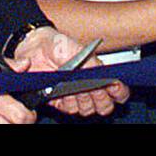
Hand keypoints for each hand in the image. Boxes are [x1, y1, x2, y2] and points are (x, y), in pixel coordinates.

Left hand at [14, 27, 128, 117]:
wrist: (36, 47)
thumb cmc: (59, 45)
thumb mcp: (80, 50)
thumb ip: (94, 64)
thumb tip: (105, 76)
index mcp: (97, 74)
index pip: (117, 89)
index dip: (119, 91)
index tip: (115, 86)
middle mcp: (88, 87)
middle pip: (104, 104)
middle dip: (100, 98)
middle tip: (93, 88)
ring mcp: (74, 95)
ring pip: (87, 109)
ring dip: (83, 100)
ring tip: (76, 88)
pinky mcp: (59, 101)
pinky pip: (68, 110)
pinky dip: (67, 103)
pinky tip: (63, 92)